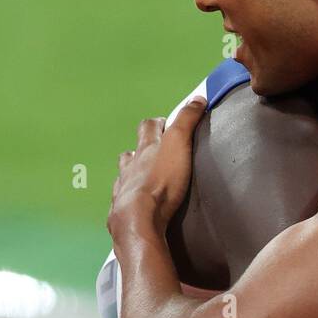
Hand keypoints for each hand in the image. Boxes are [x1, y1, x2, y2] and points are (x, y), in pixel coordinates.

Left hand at [107, 98, 206, 239]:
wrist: (140, 218)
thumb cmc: (162, 181)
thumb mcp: (179, 143)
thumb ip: (187, 121)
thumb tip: (197, 98)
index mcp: (145, 149)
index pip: (148, 127)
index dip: (157, 123)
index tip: (166, 124)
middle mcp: (130, 166)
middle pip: (131, 151)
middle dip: (141, 148)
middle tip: (153, 151)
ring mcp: (123, 188)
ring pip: (123, 174)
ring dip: (131, 172)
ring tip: (141, 177)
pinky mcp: (120, 210)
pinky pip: (121, 200)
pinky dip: (127, 198)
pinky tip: (133, 204)